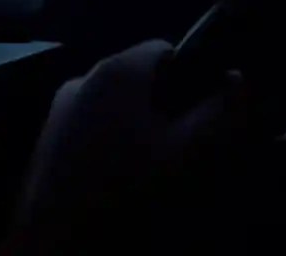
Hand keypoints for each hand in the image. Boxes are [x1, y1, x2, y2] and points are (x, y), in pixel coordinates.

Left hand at [8, 41, 243, 252]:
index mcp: (117, 72)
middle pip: (140, 76)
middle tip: (179, 143)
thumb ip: (219, 113)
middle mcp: (84, 78)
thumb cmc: (125, 190)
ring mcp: (60, 108)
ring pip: (116, 102)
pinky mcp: (47, 138)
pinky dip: (111, 139)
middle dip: (164, 103)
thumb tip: (238, 81)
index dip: (190, 77)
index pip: (166, 49)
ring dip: (137, 123)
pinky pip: (92, 123)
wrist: (56, 242)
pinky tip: (119, 174)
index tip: (200, 111)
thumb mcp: (186, 154)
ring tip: (150, 163)